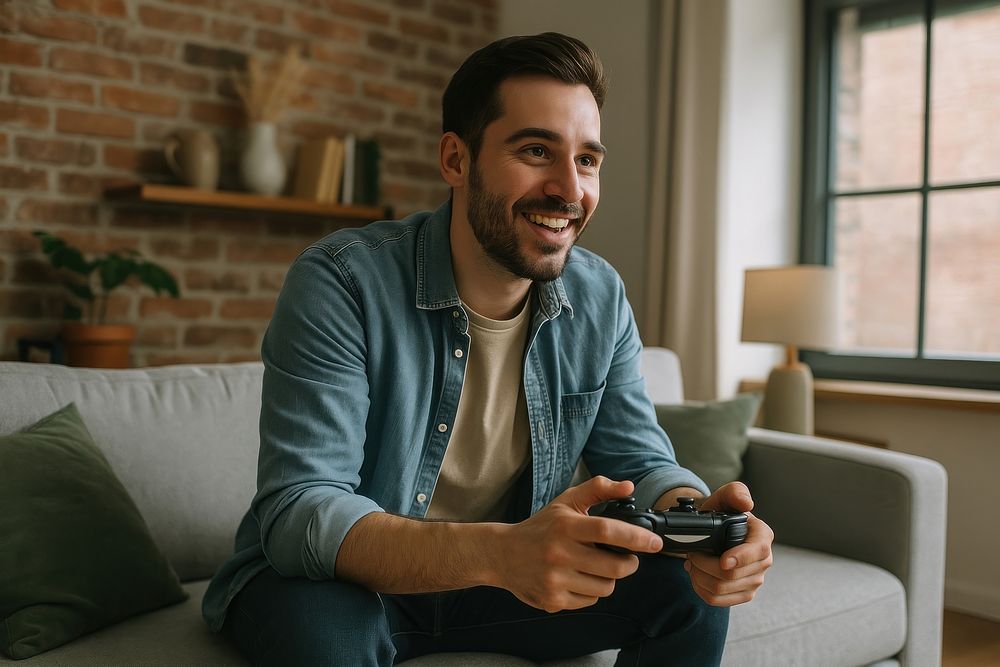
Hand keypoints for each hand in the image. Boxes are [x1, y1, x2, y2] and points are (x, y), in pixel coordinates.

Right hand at [499, 476, 663, 612]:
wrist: (503, 555)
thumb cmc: (540, 527)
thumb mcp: (565, 502)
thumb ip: (598, 489)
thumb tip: (628, 487)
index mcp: (564, 526)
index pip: (607, 530)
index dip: (636, 537)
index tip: (655, 542)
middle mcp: (559, 553)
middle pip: (614, 567)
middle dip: (629, 564)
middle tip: (627, 558)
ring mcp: (555, 580)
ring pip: (605, 588)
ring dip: (609, 578)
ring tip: (596, 567)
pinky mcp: (553, 601)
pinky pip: (589, 601)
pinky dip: (591, 592)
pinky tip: (578, 579)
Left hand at [684, 482, 772, 606]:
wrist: (713, 530)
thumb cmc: (721, 512)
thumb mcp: (725, 496)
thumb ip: (735, 492)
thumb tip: (746, 504)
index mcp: (763, 536)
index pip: (758, 552)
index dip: (740, 558)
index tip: (722, 560)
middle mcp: (763, 561)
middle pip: (732, 575)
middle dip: (704, 564)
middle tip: (692, 553)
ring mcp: (754, 580)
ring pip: (721, 589)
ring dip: (699, 576)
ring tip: (693, 562)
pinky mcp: (743, 594)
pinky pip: (717, 600)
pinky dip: (700, 589)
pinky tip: (696, 575)